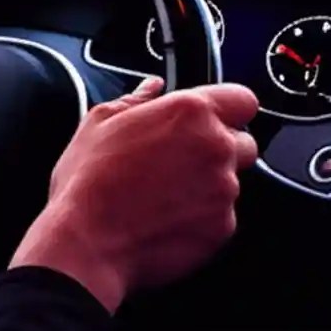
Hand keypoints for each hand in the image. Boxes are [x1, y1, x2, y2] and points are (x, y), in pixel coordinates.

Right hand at [9, 78, 258, 312]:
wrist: (87, 243)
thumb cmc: (89, 183)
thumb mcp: (100, 122)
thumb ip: (136, 98)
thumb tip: (152, 87)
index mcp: (191, 112)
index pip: (243, 99)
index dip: (230, 109)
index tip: (215, 119)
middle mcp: (216, 147)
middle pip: (243, 142)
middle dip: (221, 149)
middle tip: (182, 161)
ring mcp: (223, 190)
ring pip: (232, 181)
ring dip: (210, 184)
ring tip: (167, 194)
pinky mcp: (223, 227)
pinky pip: (223, 216)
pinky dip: (204, 217)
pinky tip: (169, 218)